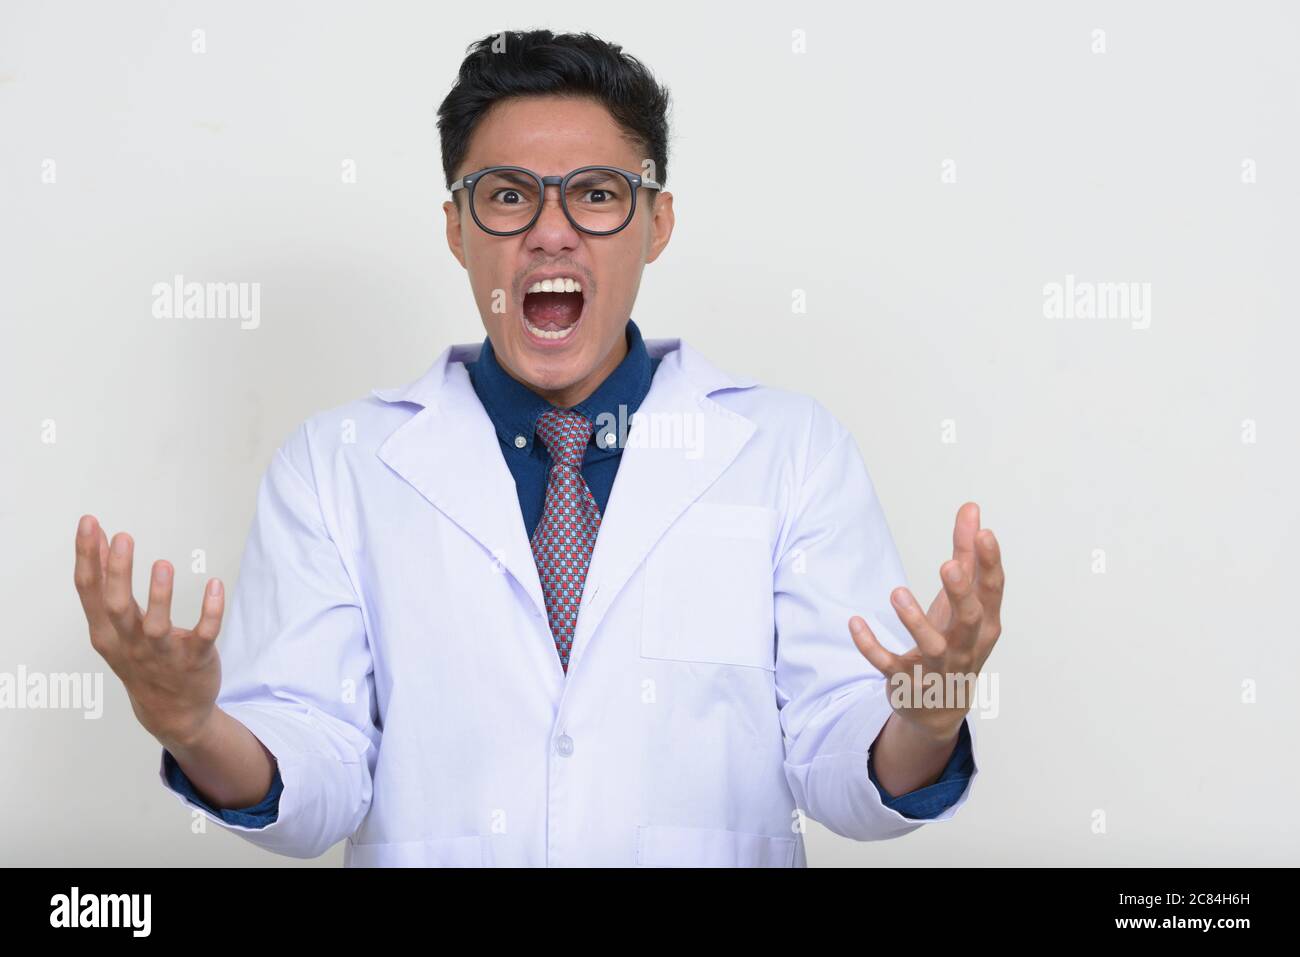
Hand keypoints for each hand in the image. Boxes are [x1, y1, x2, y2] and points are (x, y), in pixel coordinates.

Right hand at [74, 514, 225, 749]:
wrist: (171, 713)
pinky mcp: (195, 659)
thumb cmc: (140, 658)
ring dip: (160, 596)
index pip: (89, 592)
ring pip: (156, 625)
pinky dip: (210, 611)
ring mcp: (163, 654)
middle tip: (123, 536)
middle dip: (118, 572)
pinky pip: (204, 634)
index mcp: (107, 632)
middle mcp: (130, 643)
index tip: (90, 523)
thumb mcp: (115, 626)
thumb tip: (100, 539)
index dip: (88, 557)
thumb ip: (107, 584)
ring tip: (163, 563)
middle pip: (116, 606)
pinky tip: (216, 585)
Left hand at [848, 501, 1003, 741]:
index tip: (984, 533)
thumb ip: (966, 555)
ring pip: (931, 647)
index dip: (990, 563)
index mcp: (984, 624)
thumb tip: (972, 510)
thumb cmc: (955, 641)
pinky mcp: (906, 682)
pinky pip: (888, 665)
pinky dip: (871, 647)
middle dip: (959, 594)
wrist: (940, 707)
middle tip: (947, 565)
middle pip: (969, 620)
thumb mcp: (962, 601)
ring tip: (896, 592)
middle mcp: (965, 647)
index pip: (992, 592)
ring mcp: (937, 668)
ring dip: (914, 621)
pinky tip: (855, 623)